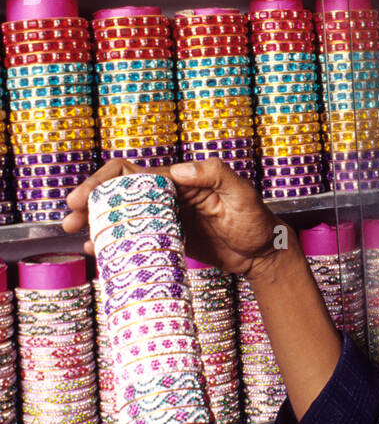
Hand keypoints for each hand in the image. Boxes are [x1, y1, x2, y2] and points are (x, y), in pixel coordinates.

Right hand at [63, 156, 296, 278]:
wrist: (263, 253)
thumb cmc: (256, 219)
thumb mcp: (242, 194)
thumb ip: (215, 175)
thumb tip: (177, 170)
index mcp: (179, 179)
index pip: (132, 172)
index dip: (103, 181)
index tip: (82, 198)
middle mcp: (168, 195)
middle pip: (119, 192)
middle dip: (91, 202)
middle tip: (68, 221)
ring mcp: (165, 217)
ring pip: (123, 215)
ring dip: (98, 223)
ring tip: (78, 237)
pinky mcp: (166, 239)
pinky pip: (135, 237)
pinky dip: (115, 242)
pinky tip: (99, 252)